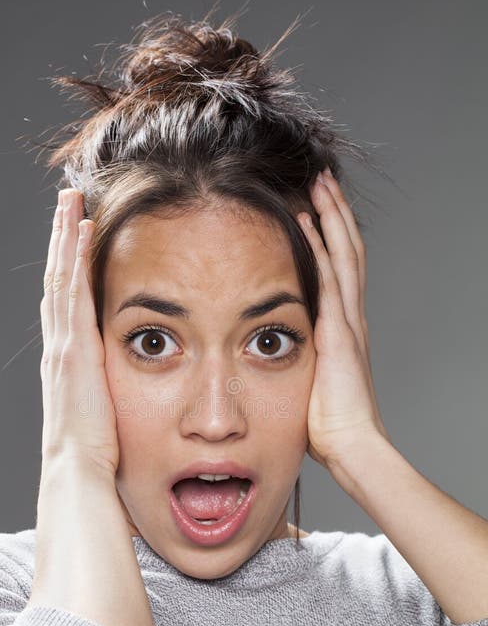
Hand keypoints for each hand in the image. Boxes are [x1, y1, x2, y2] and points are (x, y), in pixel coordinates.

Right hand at [40, 189, 119, 477]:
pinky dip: (74, 256)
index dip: (70, 271)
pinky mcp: (74, 345)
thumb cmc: (99, 457)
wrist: (80, 472)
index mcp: (71, 364)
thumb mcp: (110, 419)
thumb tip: (137, 398)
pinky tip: (81, 227)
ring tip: (70, 201)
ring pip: (62, 277)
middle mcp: (61, 347)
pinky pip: (74, 289)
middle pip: (59, 282)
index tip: (76, 241)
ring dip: (65, 237)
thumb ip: (117, 399)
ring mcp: (64, 343)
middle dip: (63, 242)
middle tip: (67, 205)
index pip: (69, 306)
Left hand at [297, 168, 389, 469]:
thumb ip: (300, 361)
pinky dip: (319, 246)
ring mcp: (347, 322)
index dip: (333, 236)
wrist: (352, 445)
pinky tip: (305, 220)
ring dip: (330, 216)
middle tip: (321, 180)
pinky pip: (329, 278)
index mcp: (344, 328)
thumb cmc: (329, 425)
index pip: (342, 269)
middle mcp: (350, 318)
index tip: (317, 208)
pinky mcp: (338, 332)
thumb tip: (273, 357)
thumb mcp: (311, 383)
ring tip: (318, 183)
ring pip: (343, 254)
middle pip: (347, 251)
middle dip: (335, 213)